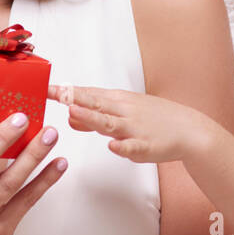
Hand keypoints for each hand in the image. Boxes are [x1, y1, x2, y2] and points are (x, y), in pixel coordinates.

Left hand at [50, 83, 216, 164]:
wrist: (190, 129)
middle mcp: (124, 111)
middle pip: (94, 103)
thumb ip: (95, 117)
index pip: (87, 93)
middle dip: (72, 98)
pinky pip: (133, 148)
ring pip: (109, 123)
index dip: (65, 91)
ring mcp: (135, 129)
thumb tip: (69, 116)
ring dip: (91, 117)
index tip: (43, 87)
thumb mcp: (124, 113)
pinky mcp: (147, 146)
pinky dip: (123, 147)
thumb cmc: (154, 120)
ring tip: (73, 113)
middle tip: (52, 93)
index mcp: (117, 101)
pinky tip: (113, 147)